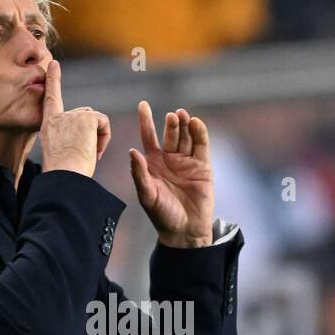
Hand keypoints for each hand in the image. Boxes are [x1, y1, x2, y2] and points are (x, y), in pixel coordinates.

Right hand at [39, 59, 110, 177]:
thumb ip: (67, 141)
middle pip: (84, 116)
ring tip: (87, 156)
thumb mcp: (59, 155)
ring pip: (95, 121)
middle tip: (85, 156)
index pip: (50, 99)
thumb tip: (85, 141)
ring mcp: (72, 115)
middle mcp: (58, 117)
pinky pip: (104, 123)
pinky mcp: (86, 118)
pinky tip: (95, 151)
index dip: (53, 80)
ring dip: (97, 138)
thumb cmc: (63, 175)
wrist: (64, 177)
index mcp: (48, 126)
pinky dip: (105, 138)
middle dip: (90, 133)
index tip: (53, 64)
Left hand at [129, 102, 214, 247]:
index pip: (148, 136)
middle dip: (170, 123)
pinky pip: (202, 145)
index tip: (143, 104)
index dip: (146, 120)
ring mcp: (187, 161)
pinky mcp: (203, 166)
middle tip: (171, 116)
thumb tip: (132, 151)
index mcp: (153, 163)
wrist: (185, 230)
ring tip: (182, 115)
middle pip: (170, 133)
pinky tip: (195, 123)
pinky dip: (199, 132)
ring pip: (186, 136)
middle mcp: (170, 159)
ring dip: (184, 124)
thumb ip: (139, 173)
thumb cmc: (162, 215)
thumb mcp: (147, 195)